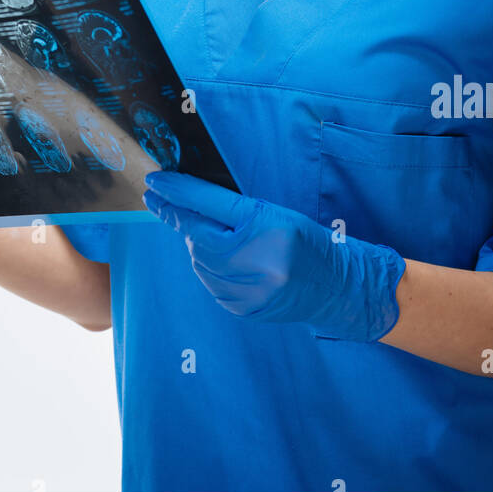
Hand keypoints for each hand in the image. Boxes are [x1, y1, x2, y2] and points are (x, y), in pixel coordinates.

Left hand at [144, 170, 404, 341]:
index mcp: (265, 226)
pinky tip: (223, 259)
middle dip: (180, 218)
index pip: (209, 204)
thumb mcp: (276, 213)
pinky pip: (210, 282)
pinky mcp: (243, 309)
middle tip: (165, 203)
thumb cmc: (308, 241)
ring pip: (199, 261)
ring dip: (195, 244)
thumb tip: (187, 203)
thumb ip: (234, 210)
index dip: (177, 192)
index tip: (154, 182)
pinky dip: (208, 267)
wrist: (338, 287)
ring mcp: (248, 290)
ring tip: (212, 235)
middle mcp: (255, 260)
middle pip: (197, 235)